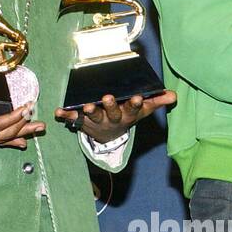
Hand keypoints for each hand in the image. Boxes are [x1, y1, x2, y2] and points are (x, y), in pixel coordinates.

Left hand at [54, 89, 176, 141]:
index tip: (136, 96)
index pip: (133, 109)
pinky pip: (73, 119)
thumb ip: (156, 101)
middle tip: (108, 98)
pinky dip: (65, 116)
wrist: (109, 136)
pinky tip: (58, 112)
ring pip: (93, 116)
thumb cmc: (127, 116)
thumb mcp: (142, 111)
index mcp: (127, 115)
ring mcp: (97, 120)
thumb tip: (173, 95)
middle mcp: (112, 118)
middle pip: (112, 113)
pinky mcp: (83, 121)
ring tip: (86, 106)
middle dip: (110, 106)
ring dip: (89, 111)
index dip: (134, 103)